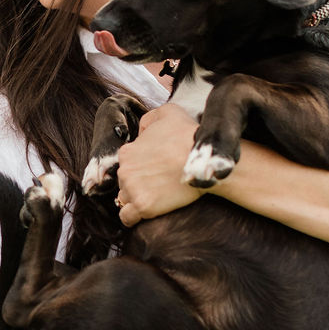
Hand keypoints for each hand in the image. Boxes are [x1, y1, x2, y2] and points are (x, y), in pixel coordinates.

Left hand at [114, 102, 205, 224]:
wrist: (204, 161)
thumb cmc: (188, 136)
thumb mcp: (168, 112)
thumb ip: (149, 119)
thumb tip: (141, 132)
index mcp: (127, 151)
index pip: (127, 164)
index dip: (140, 166)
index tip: (156, 169)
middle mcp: (125, 171)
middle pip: (125, 182)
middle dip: (138, 183)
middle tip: (159, 183)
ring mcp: (132, 189)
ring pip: (125, 199)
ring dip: (135, 199)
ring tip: (155, 197)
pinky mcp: (143, 207)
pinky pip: (127, 217)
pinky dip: (133, 217)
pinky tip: (145, 213)